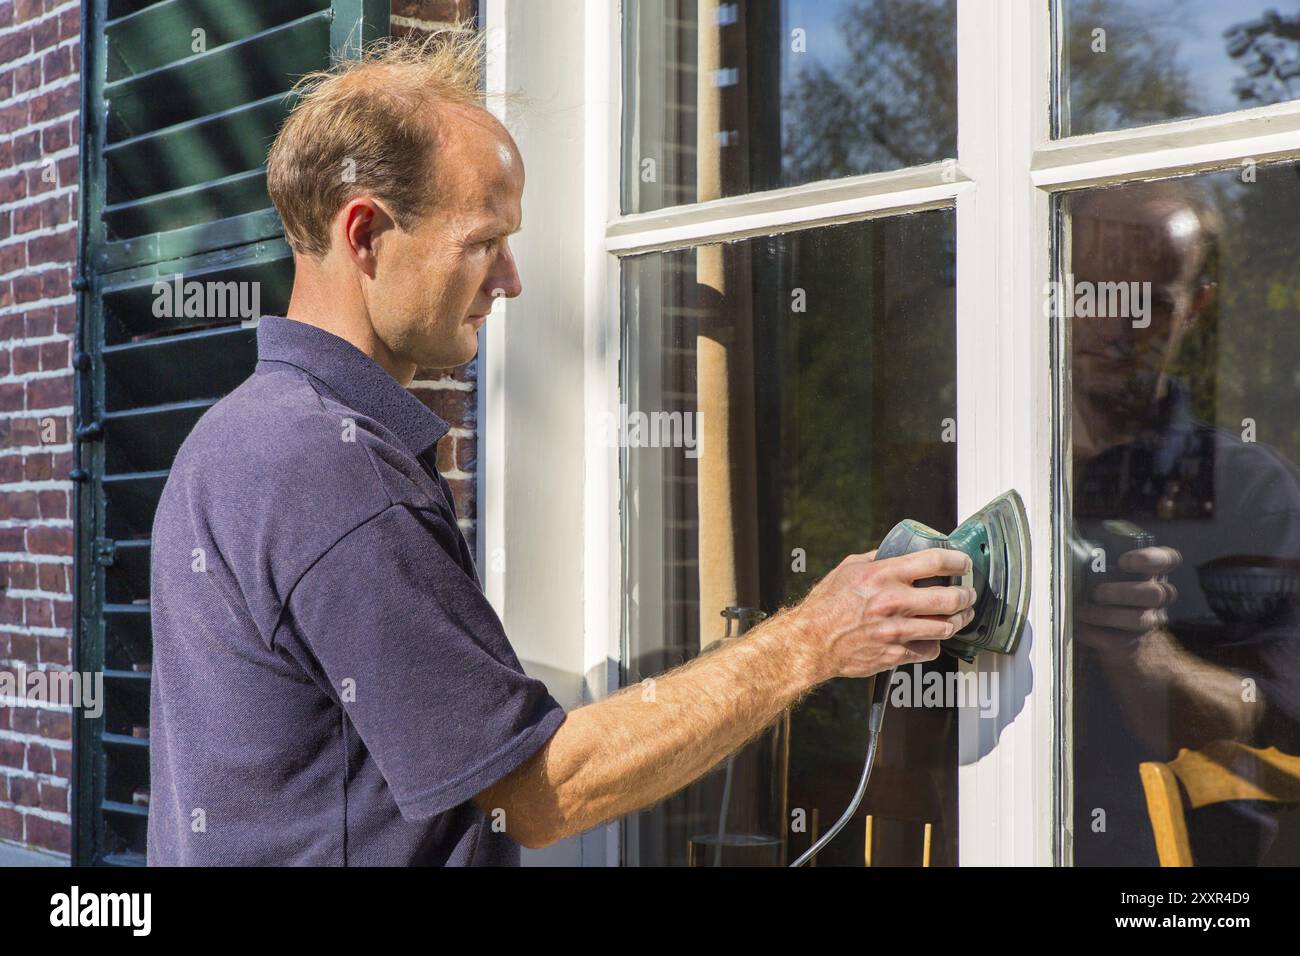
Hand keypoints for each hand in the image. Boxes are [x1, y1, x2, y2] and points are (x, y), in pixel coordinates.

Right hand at [790, 548, 977, 680]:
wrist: (811, 642)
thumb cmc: (826, 606)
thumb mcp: (849, 569)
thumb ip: (877, 559)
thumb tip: (897, 551)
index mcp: (883, 575)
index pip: (934, 562)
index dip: (957, 561)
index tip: (963, 563)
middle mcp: (893, 602)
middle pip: (950, 598)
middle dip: (965, 595)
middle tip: (967, 594)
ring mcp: (896, 630)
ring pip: (946, 626)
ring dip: (958, 620)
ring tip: (959, 616)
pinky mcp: (895, 654)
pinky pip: (930, 649)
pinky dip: (935, 643)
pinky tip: (933, 637)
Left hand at [1077, 545, 1180, 658]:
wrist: (1124, 642)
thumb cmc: (1110, 597)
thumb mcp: (1111, 576)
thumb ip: (1101, 564)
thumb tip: (1068, 550)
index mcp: (1153, 574)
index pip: (1168, 560)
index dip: (1151, 559)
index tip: (1123, 561)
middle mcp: (1157, 597)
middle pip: (1155, 593)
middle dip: (1123, 593)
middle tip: (1097, 593)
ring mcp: (1149, 622)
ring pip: (1140, 619)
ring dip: (1106, 615)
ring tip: (1082, 612)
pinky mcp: (1135, 645)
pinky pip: (1119, 642)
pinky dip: (1094, 634)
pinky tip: (1078, 628)